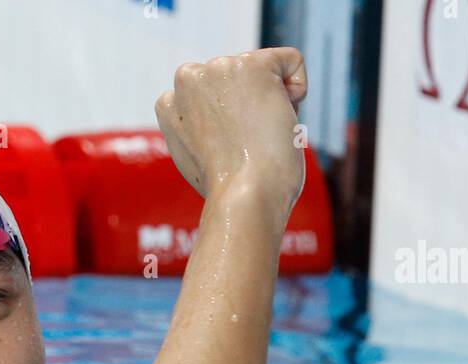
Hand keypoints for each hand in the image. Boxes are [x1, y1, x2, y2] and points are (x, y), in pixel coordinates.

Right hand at [155, 47, 307, 215]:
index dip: (230, 122)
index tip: (228, 150)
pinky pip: (292, 61)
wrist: (242, 197)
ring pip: (263, 72)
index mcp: (169, 103)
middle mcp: (187, 79)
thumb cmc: (228, 190)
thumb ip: (200, 128)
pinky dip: (298, 88)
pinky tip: (283, 116)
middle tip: (245, 144)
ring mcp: (218, 68)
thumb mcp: (198, 155)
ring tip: (259, 135)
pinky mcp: (251, 65)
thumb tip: (224, 120)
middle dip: (250, 106)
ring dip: (270, 102)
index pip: (213, 94)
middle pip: (238, 79)